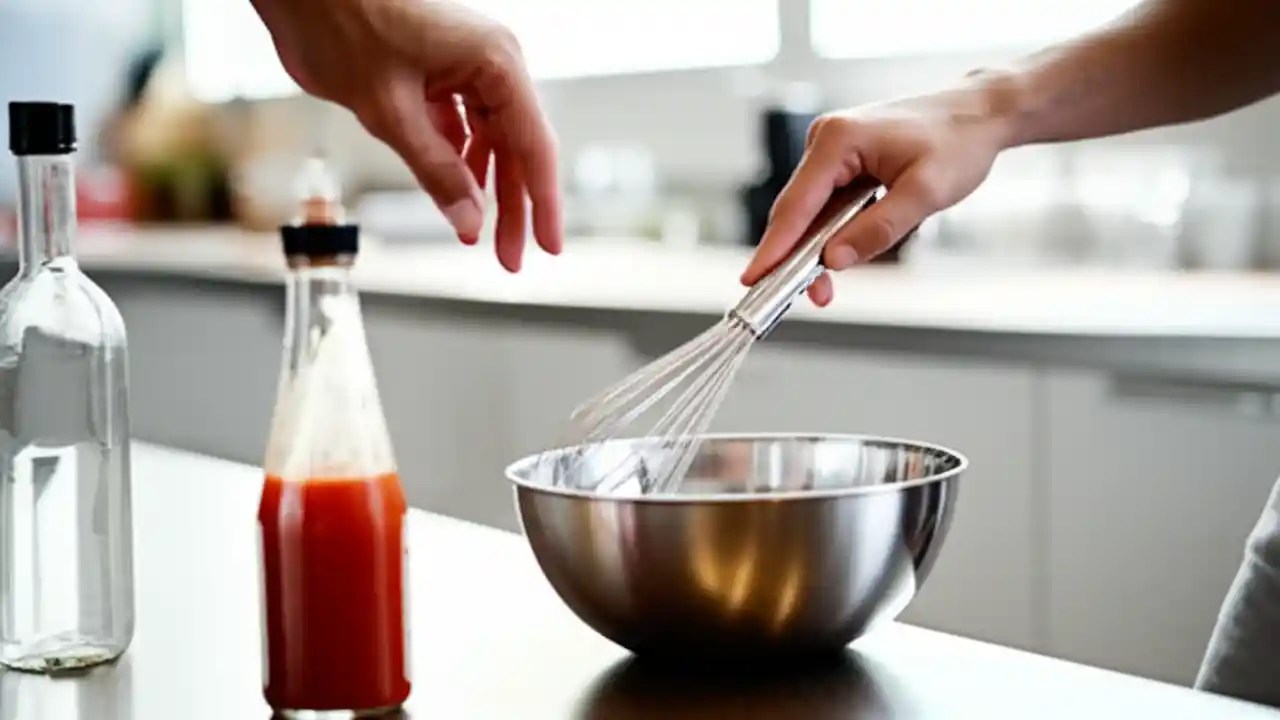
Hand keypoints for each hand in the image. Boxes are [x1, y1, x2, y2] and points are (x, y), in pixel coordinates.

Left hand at [252, 0, 560, 271]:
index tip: (549, 247)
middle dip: (512, 206)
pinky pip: (463, 127)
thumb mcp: (389, 111)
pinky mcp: (441, 72)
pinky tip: (454, 196)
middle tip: (509, 258)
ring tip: (478, 235)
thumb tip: (470, 222)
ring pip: (491, 141)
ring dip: (484, 188)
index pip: (533, 144)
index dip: (543, 202)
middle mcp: (492, 61)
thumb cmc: (341, 23)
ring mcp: (467, 66)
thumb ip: (435, 171)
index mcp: (495, 60)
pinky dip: (458, 163)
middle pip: (516, 147)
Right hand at [740, 76, 1016, 304]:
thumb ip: (878, 229)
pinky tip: (836, 259)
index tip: (754, 279)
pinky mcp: (843, 161)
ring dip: (815, 251)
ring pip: (811, 212)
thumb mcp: (925, 193)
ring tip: (824, 290)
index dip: (774, 247)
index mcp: (839, 139)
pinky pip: (827, 205)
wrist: (980, 113)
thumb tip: (834, 260)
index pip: (796, 204)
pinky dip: (830, 234)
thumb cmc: (959, 142)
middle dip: (795, 258)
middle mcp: (827, 140)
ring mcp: (833, 150)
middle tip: (795, 299)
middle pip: (796, 211)